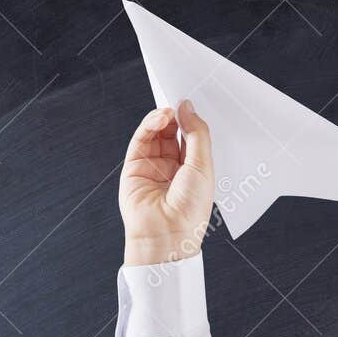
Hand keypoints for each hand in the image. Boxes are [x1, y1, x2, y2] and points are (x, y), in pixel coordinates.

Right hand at [119, 101, 215, 265]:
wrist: (166, 234)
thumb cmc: (190, 209)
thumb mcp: (203, 166)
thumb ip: (197, 134)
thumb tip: (187, 107)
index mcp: (194, 171)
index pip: (192, 139)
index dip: (192, 121)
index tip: (194, 105)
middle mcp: (173, 169)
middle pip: (173, 134)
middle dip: (177, 117)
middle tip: (181, 103)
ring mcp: (152, 167)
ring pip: (156, 134)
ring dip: (162, 119)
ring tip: (169, 111)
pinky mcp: (134, 167)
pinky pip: (141, 140)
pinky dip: (149, 125)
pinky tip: (160, 118)